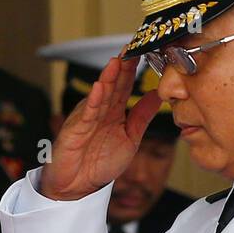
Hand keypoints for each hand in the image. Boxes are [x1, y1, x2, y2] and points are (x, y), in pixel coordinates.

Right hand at [40, 54, 163, 200]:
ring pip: (100, 94)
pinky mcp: (75, 130)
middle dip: (123, 65)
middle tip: (133, 45)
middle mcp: (100, 111)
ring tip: (118, 60)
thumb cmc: (99, 164)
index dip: (134, 69)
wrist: (78, 187)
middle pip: (113, 84)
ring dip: (109, 77)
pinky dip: (93, 100)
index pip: (125, 85)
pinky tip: (100, 87)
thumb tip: (158, 95)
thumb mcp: (130, 138)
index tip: (146, 50)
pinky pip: (86, 113)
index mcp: (114, 112)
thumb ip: (142, 117)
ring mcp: (87, 118)